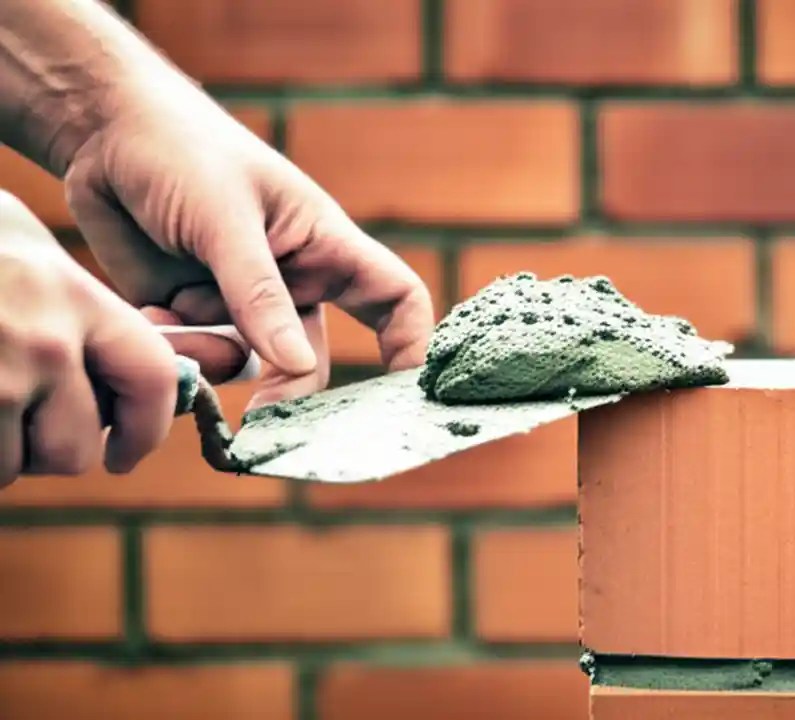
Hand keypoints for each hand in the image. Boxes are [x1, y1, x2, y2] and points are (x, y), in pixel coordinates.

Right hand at [0, 191, 177, 482]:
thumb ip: (80, 313)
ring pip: (8, 470)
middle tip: (16, 421)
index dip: (146, 429)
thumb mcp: (24, 246)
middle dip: (46, 451)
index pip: (153, 380)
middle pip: (73, 450)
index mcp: (73, 296)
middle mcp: (38, 342)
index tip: (123, 453)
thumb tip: (121, 380)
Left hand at [63, 80, 434, 409]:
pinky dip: (176, 346)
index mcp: (325, 247)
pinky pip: (199, 356)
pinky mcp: (193, 314)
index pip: (395, 298)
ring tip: (174, 316)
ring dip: (213, 354)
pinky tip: (153, 312)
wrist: (102, 133)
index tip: (401, 394)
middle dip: (291, 389)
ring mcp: (242, 302)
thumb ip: (259, 296)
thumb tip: (299, 368)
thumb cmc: (182, 150)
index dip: (411, 344)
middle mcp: (293, 281)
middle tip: (265, 415)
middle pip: (315, 358)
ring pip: (250, 364)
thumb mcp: (226, 220)